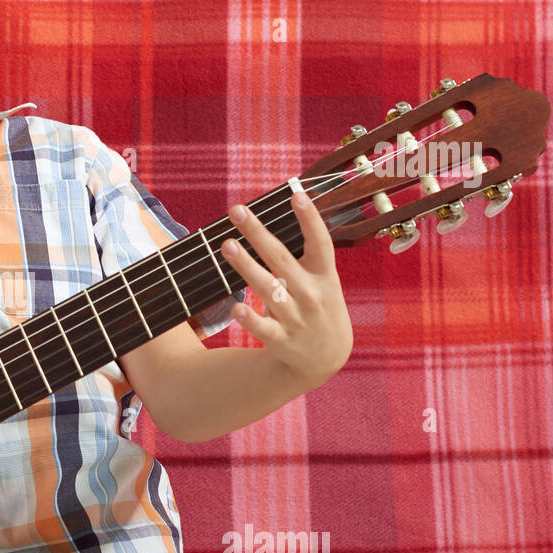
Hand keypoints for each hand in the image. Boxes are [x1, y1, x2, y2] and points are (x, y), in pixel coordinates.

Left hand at [220, 189, 352, 389]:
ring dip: (246, 266)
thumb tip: (288, 210)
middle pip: (282, 258)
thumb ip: (306, 252)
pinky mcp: (280, 338)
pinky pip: (262, 327)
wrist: (325, 358)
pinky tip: (235, 308)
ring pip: (268, 288)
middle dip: (258, 233)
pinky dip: (249, 319)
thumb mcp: (323, 280)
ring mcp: (296, 316)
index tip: (296, 195)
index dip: (310, 219)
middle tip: (236, 210)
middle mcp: (311, 293)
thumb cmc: (318, 306)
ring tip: (227, 245)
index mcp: (323, 275)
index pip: (320, 242)